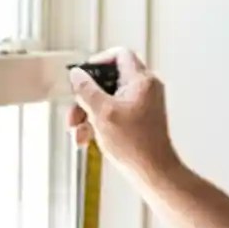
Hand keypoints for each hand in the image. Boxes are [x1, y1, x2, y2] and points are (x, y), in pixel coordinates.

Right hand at [67, 48, 181, 184]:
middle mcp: (144, 89)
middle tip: (74, 111)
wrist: (153, 172)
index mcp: (141, 81)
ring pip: (108, 99)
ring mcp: (142, 104)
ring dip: (88, 114)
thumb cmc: (135, 145)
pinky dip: (99, 122)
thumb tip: (76, 74)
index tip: (83, 76)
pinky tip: (86, 138)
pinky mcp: (139, 119)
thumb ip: (86, 90)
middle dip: (86, 97)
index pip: (119, 55)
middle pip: (109, 80)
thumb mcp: (102, 113)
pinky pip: (114, 113)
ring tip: (77, 132)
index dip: (98, 62)